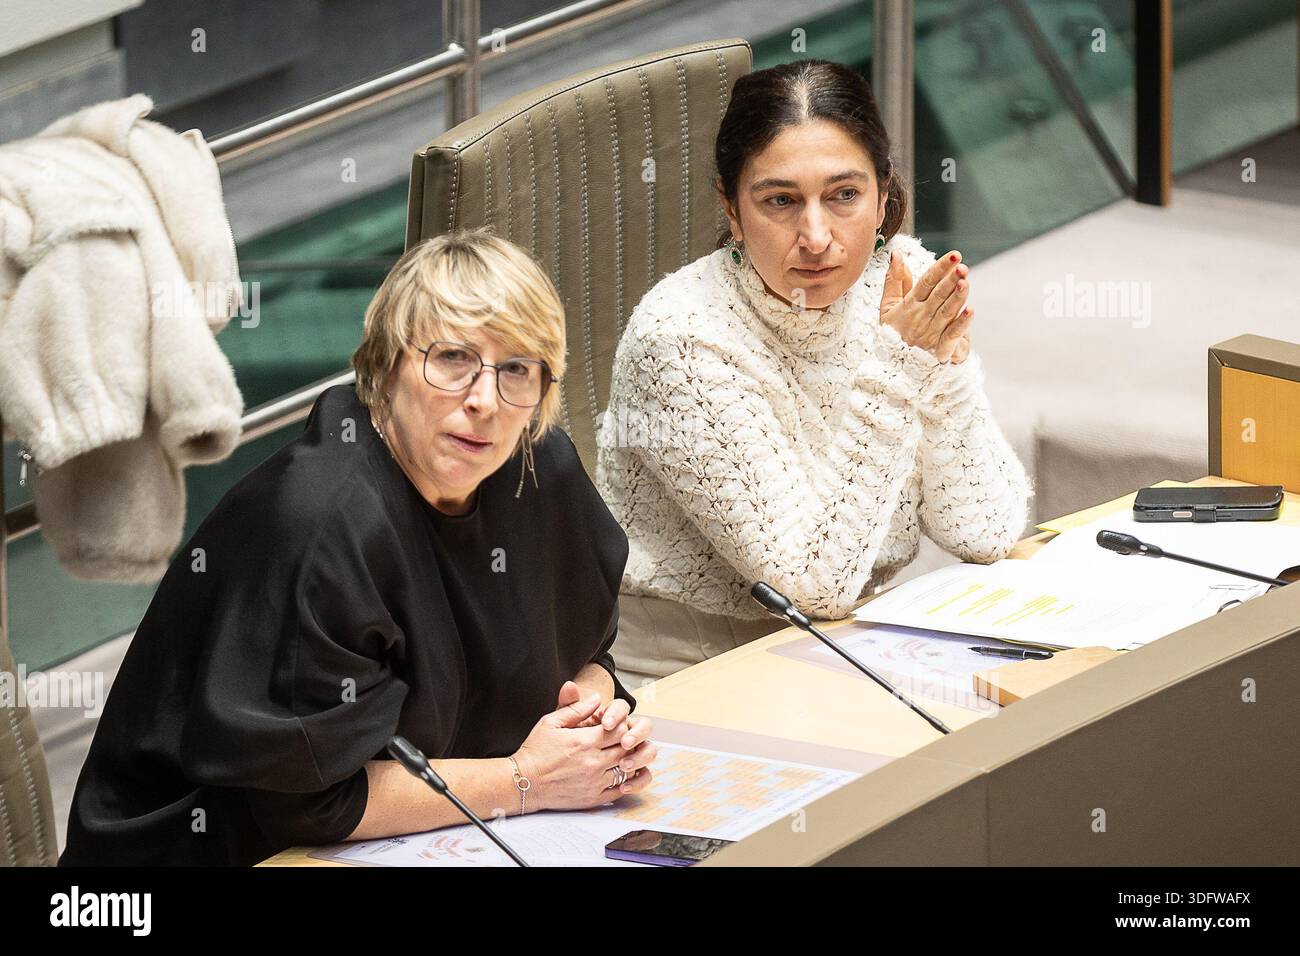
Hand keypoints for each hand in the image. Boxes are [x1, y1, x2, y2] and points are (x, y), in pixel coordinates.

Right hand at [512, 684, 654, 811]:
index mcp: (585, 742)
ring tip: (619, 754)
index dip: (622, 724)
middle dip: (628, 742)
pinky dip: (624, 781)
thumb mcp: (551, 722)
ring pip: (627, 770)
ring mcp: (595, 783)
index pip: (620, 729)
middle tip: (621, 739)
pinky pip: (620, 790)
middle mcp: (593, 763)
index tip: (615, 725)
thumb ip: (576, 709)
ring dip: (627, 761)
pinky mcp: (593, 799)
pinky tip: (616, 773)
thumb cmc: (535, 751)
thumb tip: (595, 698)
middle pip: (627, 749)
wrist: (524, 783)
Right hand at [879, 249, 973, 362]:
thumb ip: (894, 280)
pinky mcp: (940, 350)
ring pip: (946, 312)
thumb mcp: (888, 307)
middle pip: (937, 296)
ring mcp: (930, 334)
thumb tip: (897, 254)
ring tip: (965, 281)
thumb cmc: (894, 333)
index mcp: (909, 305)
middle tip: (962, 266)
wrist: (894, 368)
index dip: (940, 268)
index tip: (954, 255)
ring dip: (956, 297)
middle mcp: (921, 318)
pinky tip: (970, 311)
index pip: (926, 282)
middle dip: (950, 280)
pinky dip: (961, 324)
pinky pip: (951, 335)